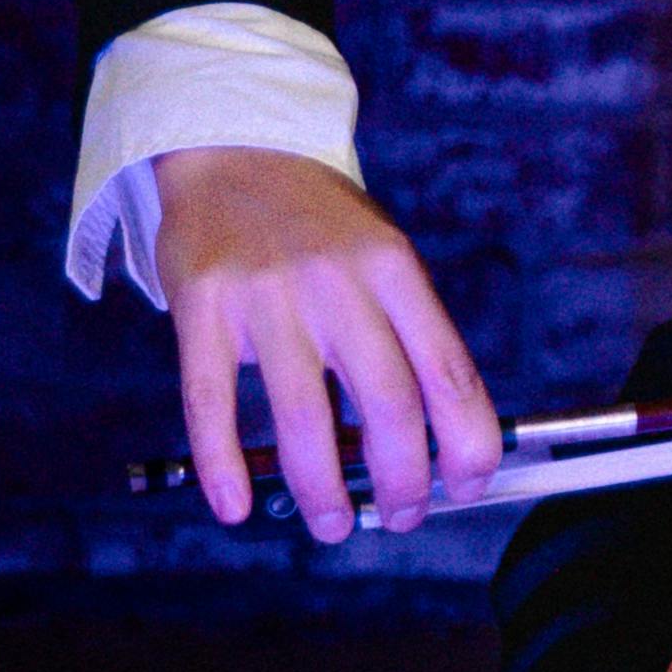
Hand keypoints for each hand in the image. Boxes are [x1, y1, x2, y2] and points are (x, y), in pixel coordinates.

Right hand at [153, 149, 501, 545]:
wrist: (232, 146)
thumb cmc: (318, 222)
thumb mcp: (381, 256)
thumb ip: (406, 333)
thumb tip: (435, 441)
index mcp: (394, 271)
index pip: (449, 371)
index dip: (467, 444)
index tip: (467, 486)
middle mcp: (339, 280)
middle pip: (388, 404)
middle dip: (402, 481)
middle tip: (401, 515)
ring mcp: (268, 293)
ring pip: (303, 416)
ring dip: (322, 489)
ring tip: (331, 524)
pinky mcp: (203, 304)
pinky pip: (212, 399)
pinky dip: (223, 463)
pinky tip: (236, 505)